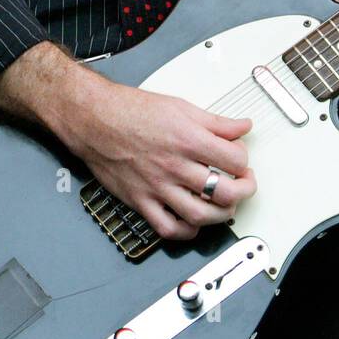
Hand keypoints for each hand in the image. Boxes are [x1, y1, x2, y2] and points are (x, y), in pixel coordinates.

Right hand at [75, 80, 257, 240]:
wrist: (94, 119)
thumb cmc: (131, 110)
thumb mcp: (180, 107)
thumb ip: (216, 122)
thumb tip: (242, 126)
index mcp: (188, 139)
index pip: (235, 159)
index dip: (243, 159)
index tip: (239, 158)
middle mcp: (175, 166)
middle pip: (225, 191)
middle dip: (243, 190)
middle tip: (243, 184)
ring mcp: (157, 187)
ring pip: (200, 215)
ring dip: (221, 215)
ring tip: (224, 205)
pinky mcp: (140, 200)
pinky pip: (167, 228)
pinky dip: (186, 231)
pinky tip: (193, 221)